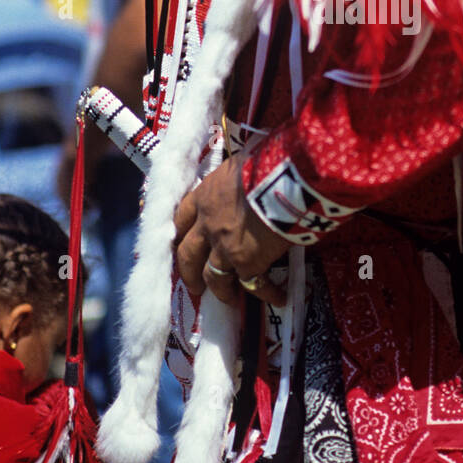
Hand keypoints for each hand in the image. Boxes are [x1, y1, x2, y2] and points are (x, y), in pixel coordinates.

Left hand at [173, 152, 288, 305]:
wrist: (282, 178)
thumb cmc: (266, 163)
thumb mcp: (240, 164)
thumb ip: (236, 178)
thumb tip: (247, 176)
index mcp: (205, 196)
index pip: (181, 219)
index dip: (179, 234)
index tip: (179, 244)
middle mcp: (208, 224)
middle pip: (188, 254)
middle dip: (189, 272)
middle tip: (193, 285)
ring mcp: (224, 247)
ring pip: (214, 276)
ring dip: (220, 290)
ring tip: (228, 299)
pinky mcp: (247, 263)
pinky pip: (254, 284)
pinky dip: (266, 292)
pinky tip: (278, 297)